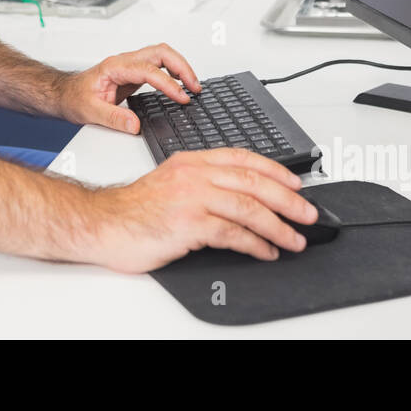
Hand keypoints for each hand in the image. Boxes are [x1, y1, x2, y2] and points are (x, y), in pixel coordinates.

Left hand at [55, 42, 200, 133]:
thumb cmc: (74, 98)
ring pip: (162, 55)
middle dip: (182, 67)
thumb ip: (113, 118)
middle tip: (195, 87)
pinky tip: (180, 84)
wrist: (64, 94)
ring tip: (193, 86)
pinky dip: (174, 72)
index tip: (181, 97)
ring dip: (180, 67)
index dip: (168, 83)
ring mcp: (130, 66)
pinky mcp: (134, 73)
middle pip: (161, 52)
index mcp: (115, 67)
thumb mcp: (89, 112)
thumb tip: (135, 125)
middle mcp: (124, 62)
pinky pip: (159, 66)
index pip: (149, 70)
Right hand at [84, 148, 318, 272]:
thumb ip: (203, 184)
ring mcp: (192, 198)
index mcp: (191, 161)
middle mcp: (194, 175)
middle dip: (288, 200)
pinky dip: (256, 244)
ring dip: (279, 226)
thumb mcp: (171, 183)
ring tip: (295, 240)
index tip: (296, 184)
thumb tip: (242, 199)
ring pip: (249, 208)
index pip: (243, 158)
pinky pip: (233, 234)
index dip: (276, 170)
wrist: (102, 224)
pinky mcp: (189, 224)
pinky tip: (266, 252)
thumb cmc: (134, 210)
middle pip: (254, 182)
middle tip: (308, 214)